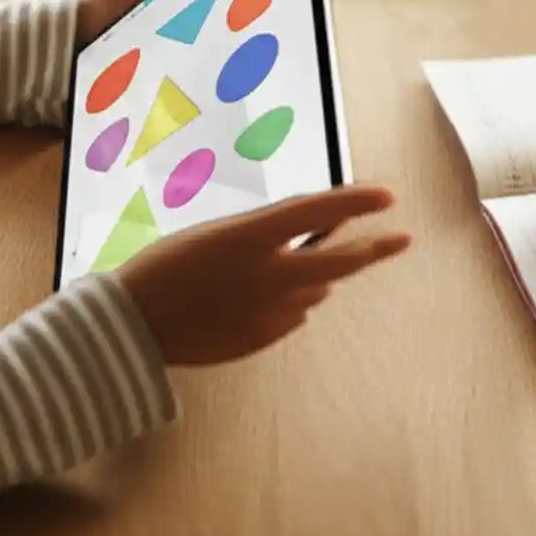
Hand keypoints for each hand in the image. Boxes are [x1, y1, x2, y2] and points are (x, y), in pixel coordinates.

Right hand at [118, 185, 411, 365]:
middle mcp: (269, 276)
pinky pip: (291, 316)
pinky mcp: (264, 339)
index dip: (356, 202)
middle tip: (401, 239)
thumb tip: (313, 240)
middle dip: (375, 249)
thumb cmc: (166, 267)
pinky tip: (247, 300)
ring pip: (314, 290)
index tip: (387, 196)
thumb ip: (268, 235)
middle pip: (340, 262)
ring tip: (272, 269)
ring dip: (312, 276)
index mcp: (251, 238)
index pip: (317, 212)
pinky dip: (285, 304)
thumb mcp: (216, 234)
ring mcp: (270, 313)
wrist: (133, 325)